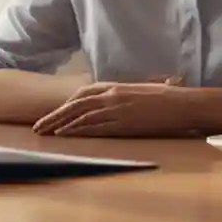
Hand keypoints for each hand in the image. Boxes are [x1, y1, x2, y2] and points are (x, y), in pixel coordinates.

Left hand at [32, 78, 195, 136]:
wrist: (183, 105)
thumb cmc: (170, 97)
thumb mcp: (145, 90)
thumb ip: (132, 93)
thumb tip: (125, 98)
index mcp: (117, 86)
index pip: (84, 92)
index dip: (67, 103)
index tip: (56, 113)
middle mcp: (112, 96)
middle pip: (75, 105)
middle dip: (54, 116)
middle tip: (38, 125)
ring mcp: (116, 110)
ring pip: (80, 117)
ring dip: (60, 125)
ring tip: (44, 132)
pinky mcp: (122, 125)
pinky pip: (93, 128)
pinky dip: (76, 131)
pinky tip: (64, 135)